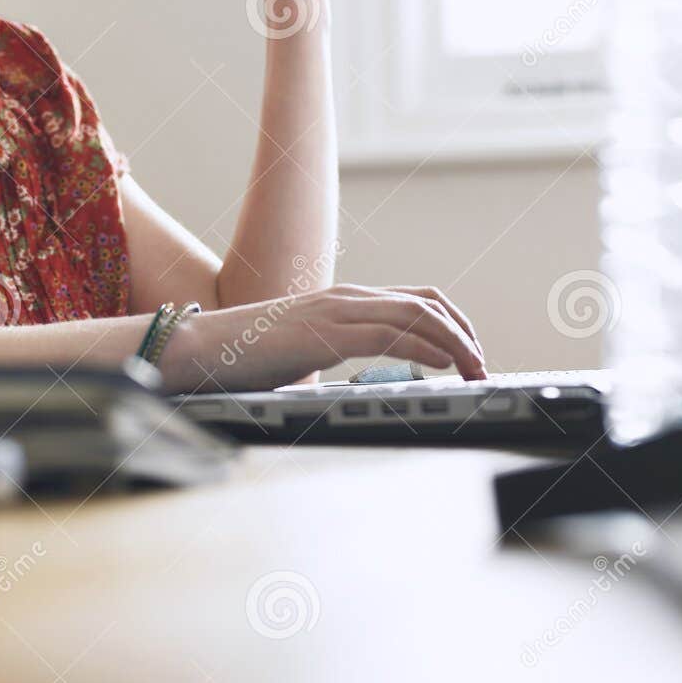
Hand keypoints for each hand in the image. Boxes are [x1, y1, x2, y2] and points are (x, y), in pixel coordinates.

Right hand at [155, 283, 486, 394]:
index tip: (469, 355)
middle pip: (427, 301)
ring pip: (415, 313)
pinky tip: (443, 364)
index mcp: (344, 302)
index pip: (416, 298)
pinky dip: (424, 345)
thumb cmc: (246, 355)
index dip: (452, 323)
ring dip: (455, 342)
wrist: (200, 348)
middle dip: (464, 332)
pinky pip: (387, 333)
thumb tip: (358, 384)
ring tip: (474, 368)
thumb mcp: (304, 352)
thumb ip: (334, 355)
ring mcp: (335, 311)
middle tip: (481, 366)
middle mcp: (346, 298)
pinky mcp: (323, 334)